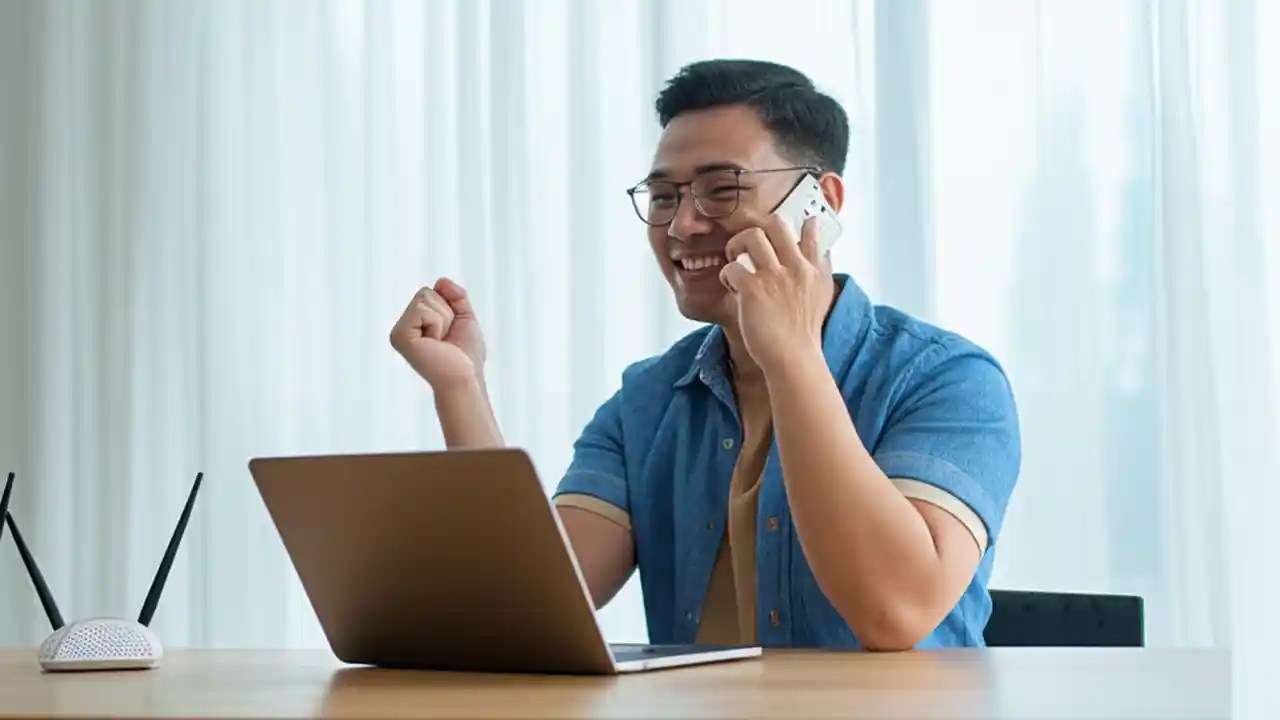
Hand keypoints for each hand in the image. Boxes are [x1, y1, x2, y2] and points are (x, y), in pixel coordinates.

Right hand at [390, 278, 486, 389]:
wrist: (465, 378)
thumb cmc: (466, 356)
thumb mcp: (465, 318)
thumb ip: (456, 297)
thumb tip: (440, 281)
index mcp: (415, 323)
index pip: (431, 292)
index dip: (450, 308)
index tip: (450, 334)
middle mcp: (403, 327)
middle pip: (426, 292)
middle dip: (446, 313)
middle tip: (446, 339)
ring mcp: (399, 331)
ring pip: (424, 298)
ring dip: (443, 319)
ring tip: (440, 342)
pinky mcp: (400, 336)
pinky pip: (421, 309)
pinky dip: (436, 324)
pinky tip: (433, 343)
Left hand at [718, 214, 833, 373]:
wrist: (794, 358)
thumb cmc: (804, 330)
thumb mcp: (821, 294)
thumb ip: (821, 266)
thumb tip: (817, 239)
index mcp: (813, 269)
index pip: (810, 231)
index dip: (799, 222)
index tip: (794, 223)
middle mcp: (796, 268)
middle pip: (776, 224)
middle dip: (757, 230)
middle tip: (747, 247)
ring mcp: (774, 277)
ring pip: (752, 238)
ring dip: (737, 246)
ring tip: (734, 261)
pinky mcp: (753, 290)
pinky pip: (733, 267)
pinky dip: (727, 274)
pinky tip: (731, 286)